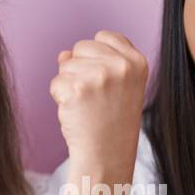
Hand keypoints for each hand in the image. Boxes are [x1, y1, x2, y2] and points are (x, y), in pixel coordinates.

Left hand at [50, 30, 146, 177]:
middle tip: (94, 99)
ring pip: (66, 64)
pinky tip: (76, 113)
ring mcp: (100, 76)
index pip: (105, 36)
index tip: (105, 83)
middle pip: (82, 46)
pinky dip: (60, 98)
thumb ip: (96, 63)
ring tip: (86, 107)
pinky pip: (56, 82)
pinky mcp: (78, 88)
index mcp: (137, 62)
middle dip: (81, 69)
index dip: (97, 57)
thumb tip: (63, 54)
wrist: (107, 158)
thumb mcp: (118, 89)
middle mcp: (121, 66)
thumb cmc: (112, 125)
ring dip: (69, 84)